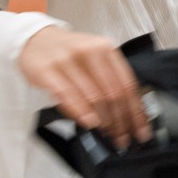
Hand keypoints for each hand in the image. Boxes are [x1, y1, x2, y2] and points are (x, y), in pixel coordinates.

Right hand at [19, 26, 150, 147]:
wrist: (36, 39)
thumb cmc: (69, 53)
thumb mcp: (95, 58)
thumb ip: (111, 79)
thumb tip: (130, 114)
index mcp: (106, 48)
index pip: (127, 84)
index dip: (136, 111)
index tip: (141, 130)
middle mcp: (89, 51)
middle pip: (112, 93)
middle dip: (121, 121)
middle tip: (123, 138)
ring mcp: (67, 60)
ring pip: (93, 97)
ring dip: (104, 121)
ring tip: (108, 136)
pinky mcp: (47, 70)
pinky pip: (68, 96)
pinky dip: (81, 112)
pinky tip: (89, 124)